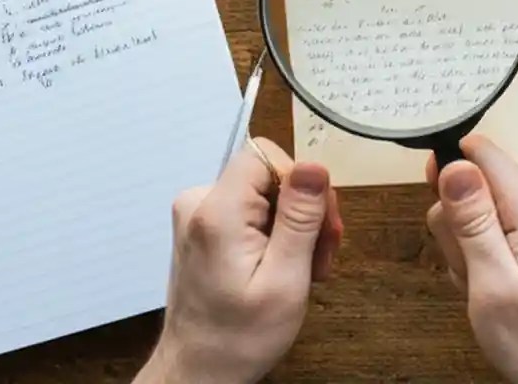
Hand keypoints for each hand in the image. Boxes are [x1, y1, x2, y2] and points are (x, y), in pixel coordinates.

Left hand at [135, 138, 343, 383]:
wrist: (197, 372)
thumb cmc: (241, 337)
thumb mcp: (286, 280)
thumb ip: (300, 218)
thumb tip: (314, 164)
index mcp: (217, 210)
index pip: (267, 156)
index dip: (302, 184)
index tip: (319, 229)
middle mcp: (199, 201)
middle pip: (269, 176)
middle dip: (304, 212)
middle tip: (321, 259)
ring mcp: (196, 214)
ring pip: (263, 195)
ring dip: (293, 227)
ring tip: (305, 271)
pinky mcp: (201, 227)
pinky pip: (248, 211)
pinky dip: (272, 234)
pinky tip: (282, 268)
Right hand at [426, 135, 517, 383]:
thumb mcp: (493, 287)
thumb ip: (472, 223)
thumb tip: (453, 165)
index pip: (479, 152)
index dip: (449, 177)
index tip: (448, 221)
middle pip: (476, 182)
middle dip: (458, 228)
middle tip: (474, 273)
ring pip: (480, 207)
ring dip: (470, 248)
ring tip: (488, 286)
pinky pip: (497, 224)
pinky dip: (486, 255)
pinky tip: (497, 286)